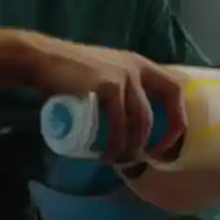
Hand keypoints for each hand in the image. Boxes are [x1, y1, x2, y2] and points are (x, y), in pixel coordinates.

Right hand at [22, 33, 186, 163]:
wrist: (42, 58)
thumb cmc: (72, 71)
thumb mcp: (107, 71)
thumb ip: (122, 88)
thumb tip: (132, 125)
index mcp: (140, 65)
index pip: (174, 90)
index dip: (177, 118)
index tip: (167, 140)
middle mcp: (136, 69)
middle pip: (154, 113)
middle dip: (153, 142)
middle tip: (141, 159)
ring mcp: (121, 77)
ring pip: (139, 122)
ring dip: (130, 148)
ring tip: (117, 160)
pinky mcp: (105, 87)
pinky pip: (119, 123)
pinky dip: (116, 143)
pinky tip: (107, 154)